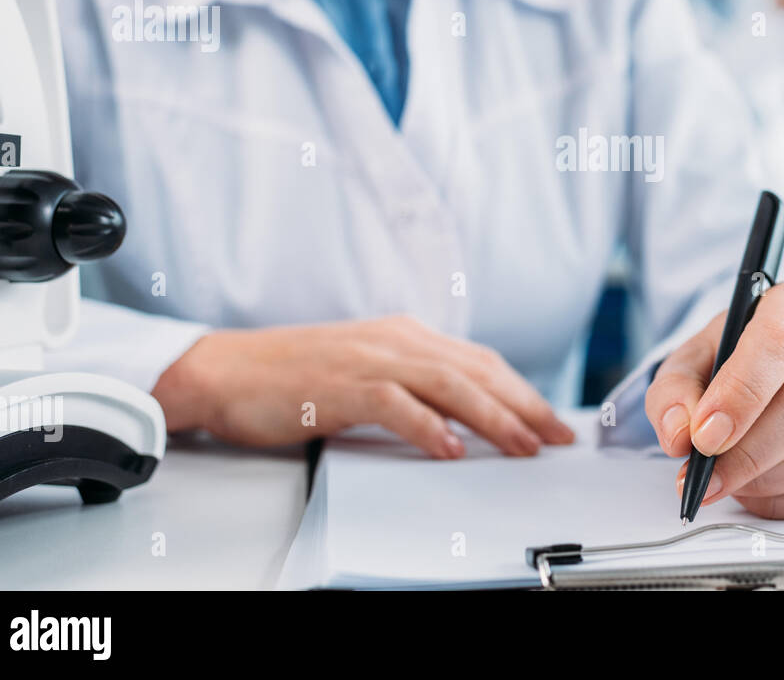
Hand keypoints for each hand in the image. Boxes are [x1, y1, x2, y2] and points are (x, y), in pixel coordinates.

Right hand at [152, 316, 574, 456]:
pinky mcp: (340, 385)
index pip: (479, 361)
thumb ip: (411, 385)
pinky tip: (452, 449)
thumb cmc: (292, 378)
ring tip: (522, 446)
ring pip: (448, 384)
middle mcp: (395, 340)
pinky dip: (428, 426)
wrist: (225, 371)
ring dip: (492, 416)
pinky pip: (395, 405)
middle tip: (558, 436)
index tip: (552, 420)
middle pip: (476, 370)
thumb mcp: (365, 371)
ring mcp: (368, 359)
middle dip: (524, 404)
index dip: (521, 390)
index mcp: (404, 335)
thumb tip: (461, 418)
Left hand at [644, 280, 783, 518]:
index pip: (780, 341)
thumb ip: (673, 391)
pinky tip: (750, 486)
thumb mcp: (689, 360)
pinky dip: (778, 500)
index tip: (705, 435)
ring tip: (723, 477)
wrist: (758, 373)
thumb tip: (680, 433)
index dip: (741, 393)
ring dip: (763, 479)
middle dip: (747, 452)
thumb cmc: (729, 359)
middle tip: (703, 474)